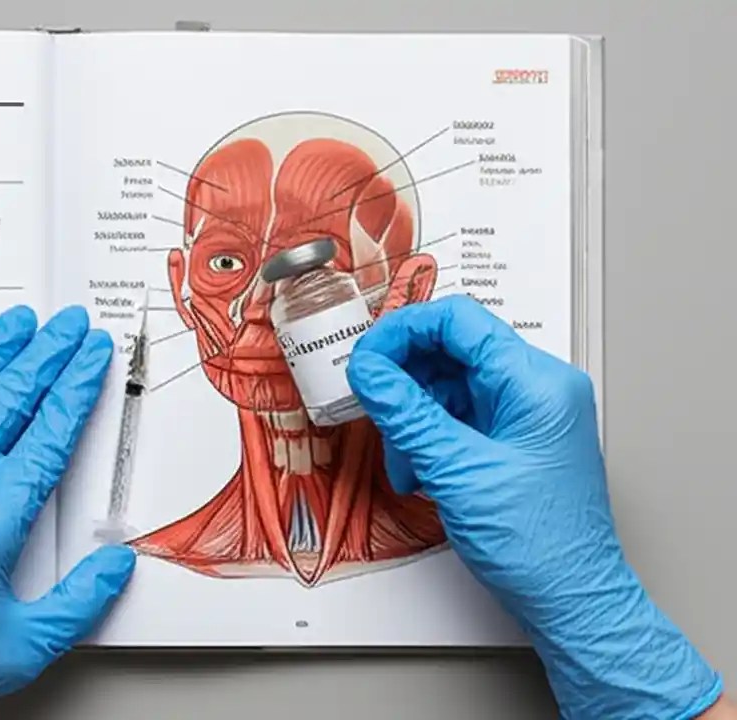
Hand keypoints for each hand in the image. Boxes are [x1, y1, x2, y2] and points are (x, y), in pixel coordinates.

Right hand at [345, 295, 723, 719]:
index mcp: (536, 383)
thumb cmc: (539, 545)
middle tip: (372, 405)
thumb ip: (406, 413)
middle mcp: (536, 389)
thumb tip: (369, 370)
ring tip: (403, 459)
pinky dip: (428, 437)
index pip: (459, 321)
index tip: (367, 357)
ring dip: (412, 417)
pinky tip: (418, 469)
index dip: (404, 331)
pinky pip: (458, 415)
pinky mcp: (512, 438)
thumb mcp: (456, 470)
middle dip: (404, 382)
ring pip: (448, 385)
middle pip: (450, 351)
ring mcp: (525, 413)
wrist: (570, 599)